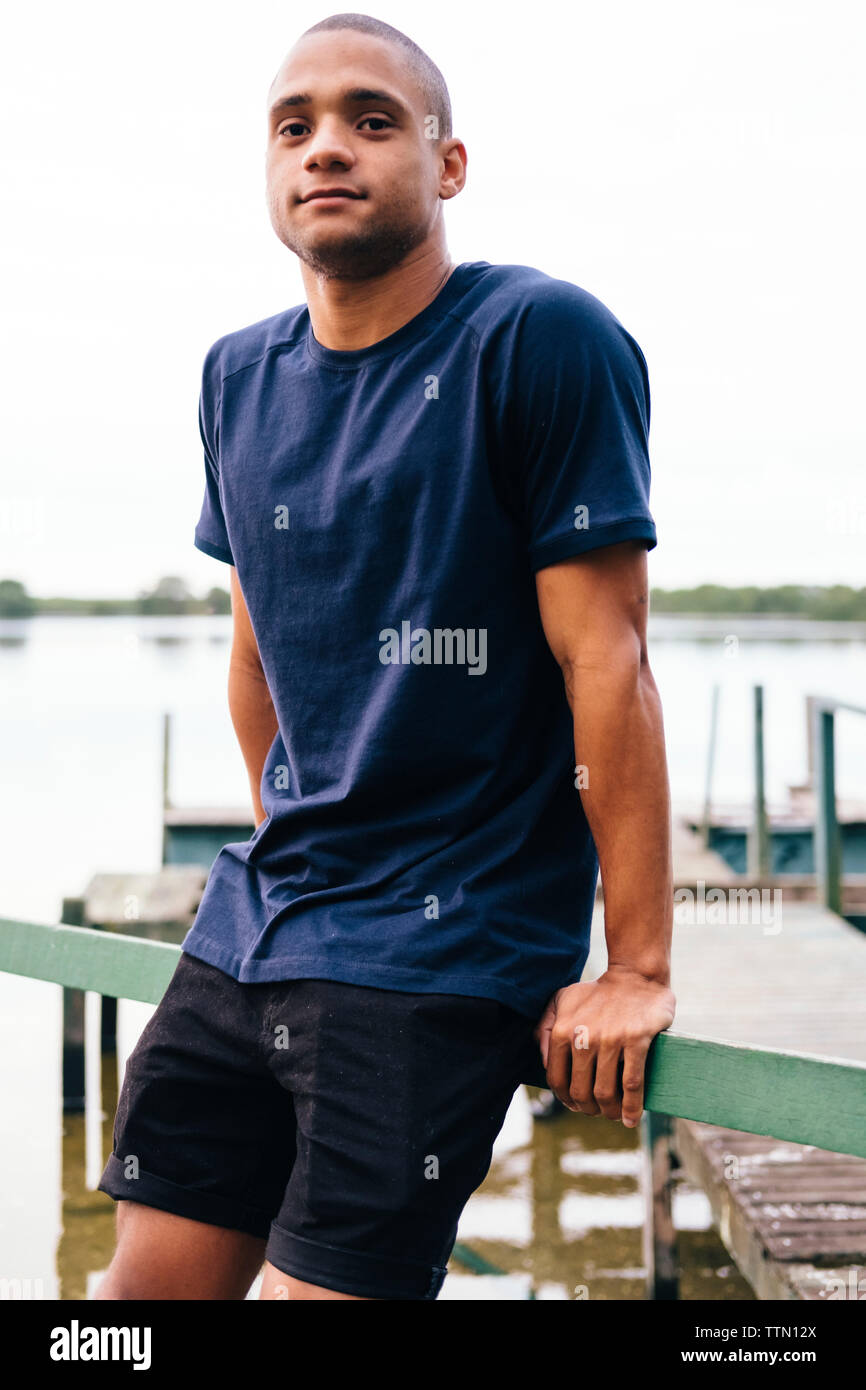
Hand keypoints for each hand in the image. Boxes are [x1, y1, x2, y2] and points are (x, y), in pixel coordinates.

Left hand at [534, 967, 675, 1126]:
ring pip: (605, 1092)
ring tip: (614, 1115)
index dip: (565, 1099)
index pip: (557, 1079)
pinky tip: (632, 1118)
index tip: (576, 1105)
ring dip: (609, 1112)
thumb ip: (545, 1027)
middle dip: (588, 1109)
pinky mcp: (636, 1040)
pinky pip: (631, 1083)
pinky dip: (631, 1107)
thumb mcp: (562, 1000)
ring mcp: (611, 1040)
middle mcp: (583, 1037)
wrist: (636, 977)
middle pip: (581, 1091)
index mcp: (562, 1030)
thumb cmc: (597, 993)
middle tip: (597, 1111)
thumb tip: (542, 1061)